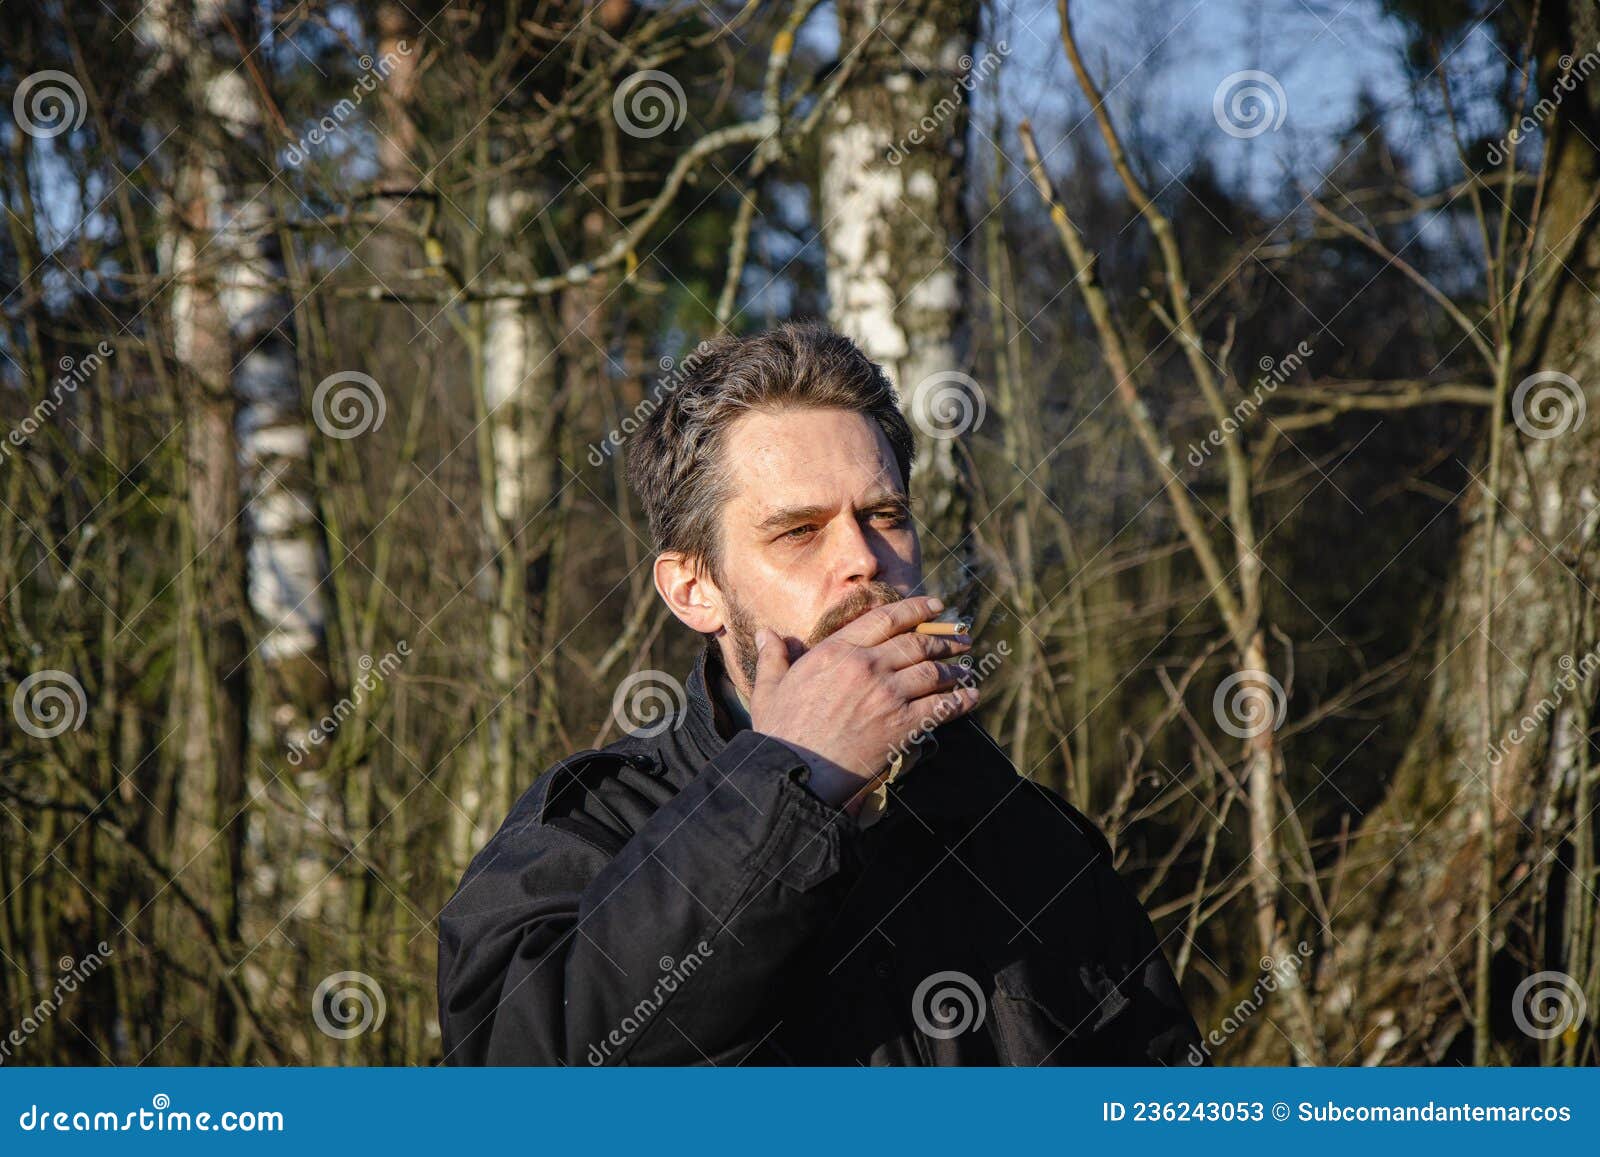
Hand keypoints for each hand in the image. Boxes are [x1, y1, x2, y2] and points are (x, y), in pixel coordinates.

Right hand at [748, 596, 977, 814]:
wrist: (796, 772)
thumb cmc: (779, 731)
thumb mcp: (769, 688)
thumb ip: (773, 657)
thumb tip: (767, 634)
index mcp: (837, 651)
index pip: (884, 619)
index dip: (915, 609)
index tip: (935, 606)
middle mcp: (866, 666)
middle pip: (916, 644)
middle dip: (943, 639)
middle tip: (961, 639)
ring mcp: (887, 695)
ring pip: (932, 672)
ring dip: (954, 669)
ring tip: (967, 668)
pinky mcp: (902, 725)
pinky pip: (940, 707)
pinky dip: (960, 700)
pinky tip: (971, 697)